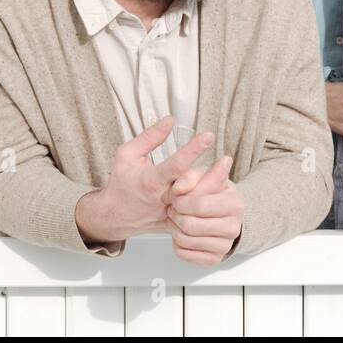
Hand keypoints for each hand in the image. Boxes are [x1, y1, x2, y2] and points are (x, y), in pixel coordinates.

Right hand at [83, 117, 214, 241]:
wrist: (114, 216)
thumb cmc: (121, 182)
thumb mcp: (127, 155)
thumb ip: (149, 137)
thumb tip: (170, 120)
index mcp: (150, 181)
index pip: (176, 164)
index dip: (193, 149)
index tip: (208, 135)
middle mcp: (163, 198)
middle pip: (192, 187)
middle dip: (211, 174)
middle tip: (227, 160)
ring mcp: (170, 213)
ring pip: (197, 202)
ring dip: (213, 187)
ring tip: (225, 169)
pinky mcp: (175, 223)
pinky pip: (195, 215)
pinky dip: (207, 203)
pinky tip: (220, 189)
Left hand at [166, 154, 244, 265]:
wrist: (221, 212)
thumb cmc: (210, 193)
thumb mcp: (202, 176)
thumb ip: (189, 177)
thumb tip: (179, 187)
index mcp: (234, 204)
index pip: (199, 205)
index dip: (180, 202)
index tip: (176, 198)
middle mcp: (233, 227)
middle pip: (190, 225)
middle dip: (175, 216)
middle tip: (173, 209)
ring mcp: (225, 246)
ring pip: (185, 241)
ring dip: (174, 229)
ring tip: (177, 219)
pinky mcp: (214, 259)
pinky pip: (184, 254)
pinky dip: (177, 244)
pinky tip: (182, 233)